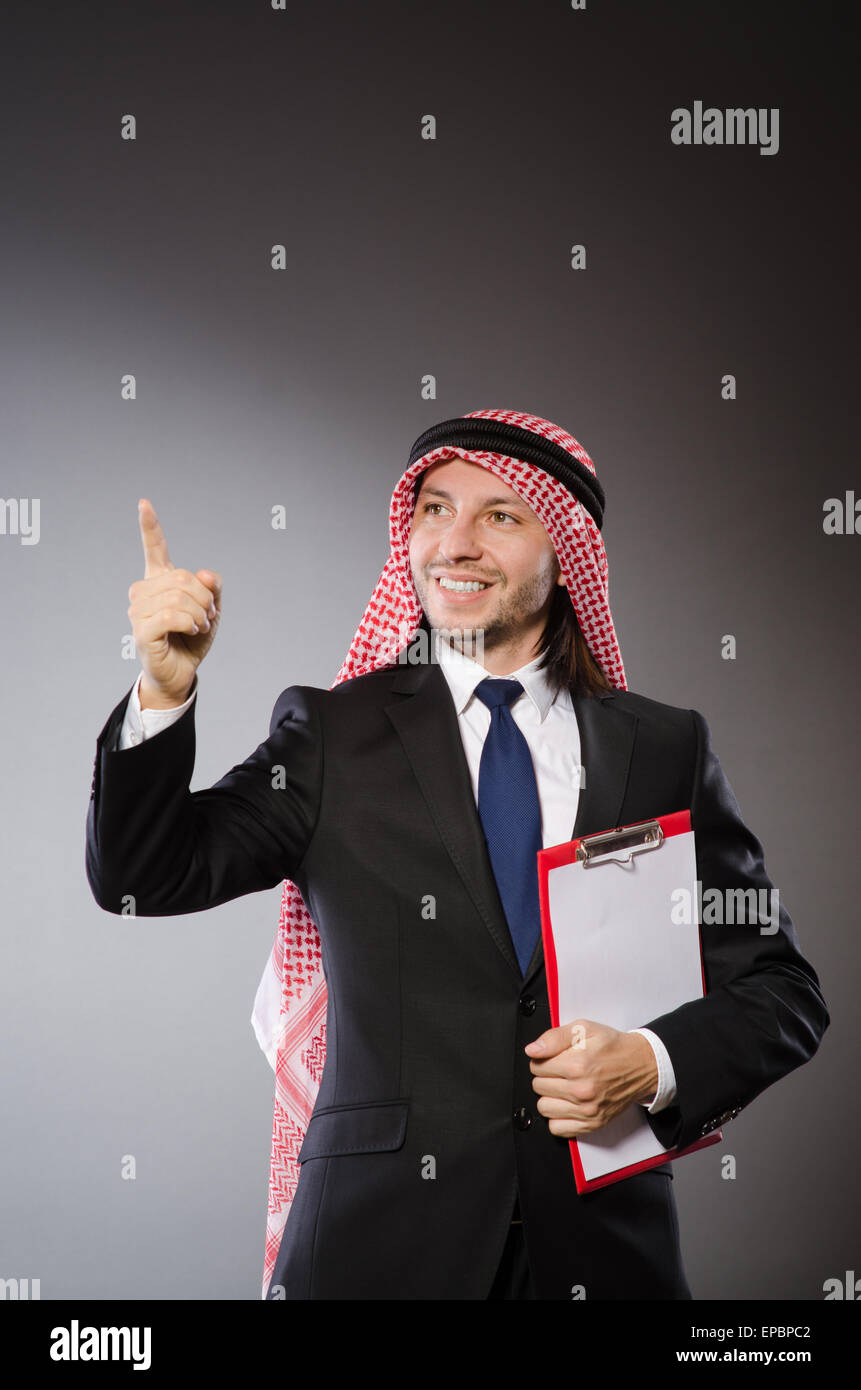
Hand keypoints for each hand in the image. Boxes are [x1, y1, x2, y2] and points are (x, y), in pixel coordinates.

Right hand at [127, 498, 221, 706]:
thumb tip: (205, 575)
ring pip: (178, 597)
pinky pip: (171, 615)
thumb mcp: (210, 611)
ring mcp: (139, 611)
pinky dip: (190, 622)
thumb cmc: (191, 640)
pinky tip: (192, 630)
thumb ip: (211, 590)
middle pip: (182, 577)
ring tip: (200, 626)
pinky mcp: (141, 630)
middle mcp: (144, 592)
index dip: (149, 526)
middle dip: (204, 598)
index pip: (154, 549)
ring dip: (199, 613)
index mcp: (159, 582)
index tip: (144, 503)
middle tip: (208, 616)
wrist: (180, 672)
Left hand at [525, 1019, 657, 1136]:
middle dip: (545, 1076)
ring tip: (563, 1086)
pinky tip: (567, 1103)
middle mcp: (582, 1090)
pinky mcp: (592, 1123)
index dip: (542, 1059)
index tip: (554, 1058)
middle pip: (538, 1086)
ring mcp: (587, 1109)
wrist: (640, 1065)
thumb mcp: (584, 1029)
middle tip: (561, 1070)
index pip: (536, 1066)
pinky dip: (558, 1117)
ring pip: (544, 1107)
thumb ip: (554, 1037)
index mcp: (578, 1064)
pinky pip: (557, 1128)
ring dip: (550, 1096)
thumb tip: (533, 1050)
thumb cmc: (612, 1047)